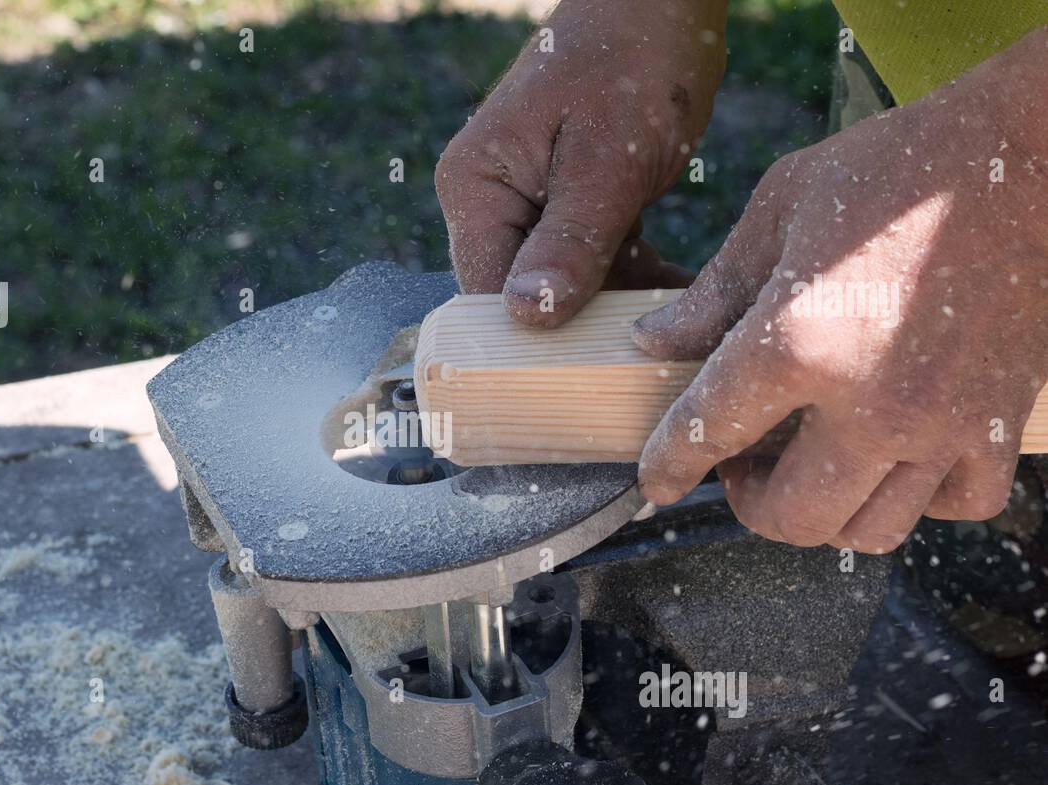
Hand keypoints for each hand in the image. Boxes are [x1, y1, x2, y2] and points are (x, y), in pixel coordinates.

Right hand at [435, 0, 727, 325]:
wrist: (662, 0)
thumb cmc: (633, 59)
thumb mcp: (608, 157)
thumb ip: (571, 240)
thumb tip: (528, 317)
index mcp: (476, 188)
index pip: (488, 292)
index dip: (531, 341)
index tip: (586, 376)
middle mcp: (490, 201)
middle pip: (521, 296)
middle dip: (577, 328)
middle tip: (640, 356)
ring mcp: (528, 204)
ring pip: (561, 286)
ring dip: (613, 308)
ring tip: (669, 332)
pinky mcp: (567, 204)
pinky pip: (590, 262)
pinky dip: (630, 279)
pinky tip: (676, 296)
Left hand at [633, 32, 1047, 552]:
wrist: (1031, 153)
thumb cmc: (895, 168)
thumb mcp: (780, 209)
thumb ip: (714, 291)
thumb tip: (653, 343)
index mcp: (798, 341)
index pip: (707, 433)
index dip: (668, 468)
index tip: (657, 482)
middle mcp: (869, 400)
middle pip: (791, 516)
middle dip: (749, 504)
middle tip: (743, 466)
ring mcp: (942, 422)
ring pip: (868, 530)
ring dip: (826, 512)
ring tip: (811, 465)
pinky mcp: (1000, 422)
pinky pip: (955, 507)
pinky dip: (918, 500)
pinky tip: (895, 459)